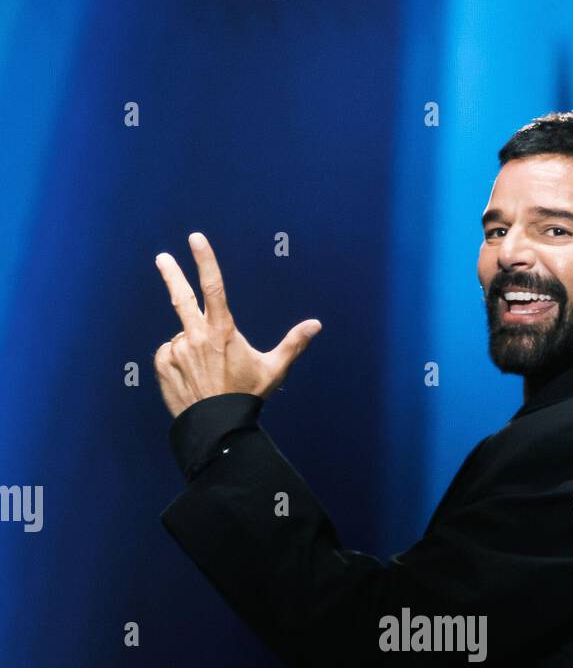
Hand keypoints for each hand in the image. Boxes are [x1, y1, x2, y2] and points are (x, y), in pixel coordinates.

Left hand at [153, 232, 321, 417]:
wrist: (217, 428)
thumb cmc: (246, 398)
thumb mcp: (274, 370)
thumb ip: (293, 344)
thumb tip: (316, 325)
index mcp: (222, 331)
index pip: (213, 287)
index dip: (205, 260)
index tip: (195, 239)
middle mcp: (196, 337)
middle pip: (181, 297)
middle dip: (171, 274)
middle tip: (162, 258)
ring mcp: (177, 351)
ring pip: (181, 338)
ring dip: (191, 348)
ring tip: (205, 373)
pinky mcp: (163, 366)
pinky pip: (168, 355)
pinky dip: (177, 361)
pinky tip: (190, 379)